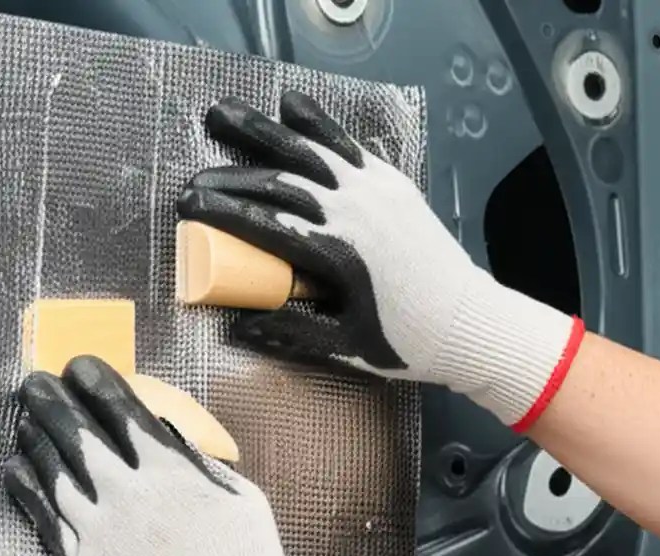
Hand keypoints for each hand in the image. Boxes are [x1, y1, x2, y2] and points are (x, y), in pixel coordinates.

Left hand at [2, 355, 341, 555]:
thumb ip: (202, 463)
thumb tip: (170, 435)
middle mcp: (128, 496)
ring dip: (36, 442)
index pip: (122, 412)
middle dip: (53, 402)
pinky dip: (29, 492)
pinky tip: (16, 472)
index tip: (81, 367)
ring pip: (55, 475)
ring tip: (23, 420)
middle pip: (78, 437)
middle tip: (34, 382)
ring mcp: (102, 534)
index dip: (97, 384)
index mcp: (169, 473)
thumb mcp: (242, 498)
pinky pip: (48, 523)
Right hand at [177, 91, 581, 429]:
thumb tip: (237, 326)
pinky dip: (316, 123)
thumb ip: (290, 333)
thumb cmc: (409, 342)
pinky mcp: (393, 182)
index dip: (221, 211)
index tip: (187, 204)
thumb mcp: (344, 346)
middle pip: (279, 181)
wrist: (473, 322)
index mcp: (338, 253)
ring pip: (308, 150)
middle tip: (191, 180)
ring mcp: (376, 190)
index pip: (265, 222)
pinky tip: (290, 105)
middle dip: (229, 176)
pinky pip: (346, 144)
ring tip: (222, 112)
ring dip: (262, 130)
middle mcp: (355, 211)